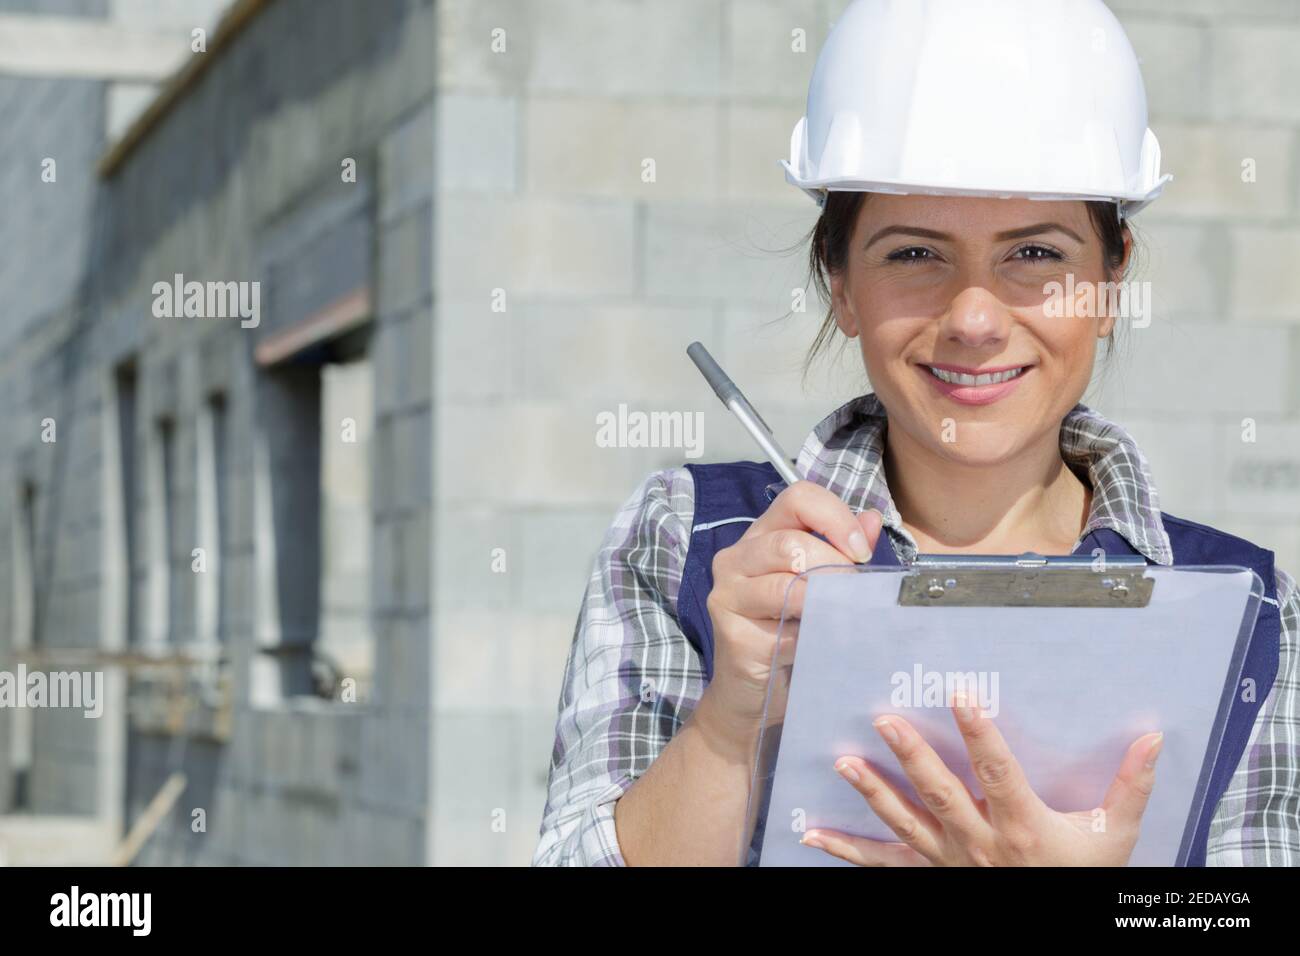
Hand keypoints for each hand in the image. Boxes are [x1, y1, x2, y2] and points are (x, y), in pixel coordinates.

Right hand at [696, 481, 882, 750]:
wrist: (751, 698)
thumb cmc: (791, 638)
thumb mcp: (820, 589)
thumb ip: (843, 552)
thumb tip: (872, 519)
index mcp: (761, 536)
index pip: (797, 498)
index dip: (835, 517)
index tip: (861, 552)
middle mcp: (736, 558)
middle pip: (790, 542)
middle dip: (835, 567)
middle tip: (854, 594)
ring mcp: (727, 595)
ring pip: (785, 583)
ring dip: (825, 602)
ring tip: (841, 619)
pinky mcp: (731, 634)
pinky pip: (784, 628)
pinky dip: (812, 637)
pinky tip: (819, 648)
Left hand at [802, 696, 1162, 865]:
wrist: (1056, 923)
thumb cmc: (1082, 877)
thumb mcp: (1114, 836)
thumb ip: (1130, 786)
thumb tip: (1152, 737)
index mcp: (1022, 825)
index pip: (998, 771)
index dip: (979, 733)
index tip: (961, 697)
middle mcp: (980, 842)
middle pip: (941, 793)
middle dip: (912, 755)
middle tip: (885, 720)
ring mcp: (949, 861)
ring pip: (904, 823)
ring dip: (872, 792)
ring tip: (843, 762)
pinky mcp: (930, 875)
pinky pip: (882, 864)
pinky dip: (846, 849)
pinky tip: (812, 833)